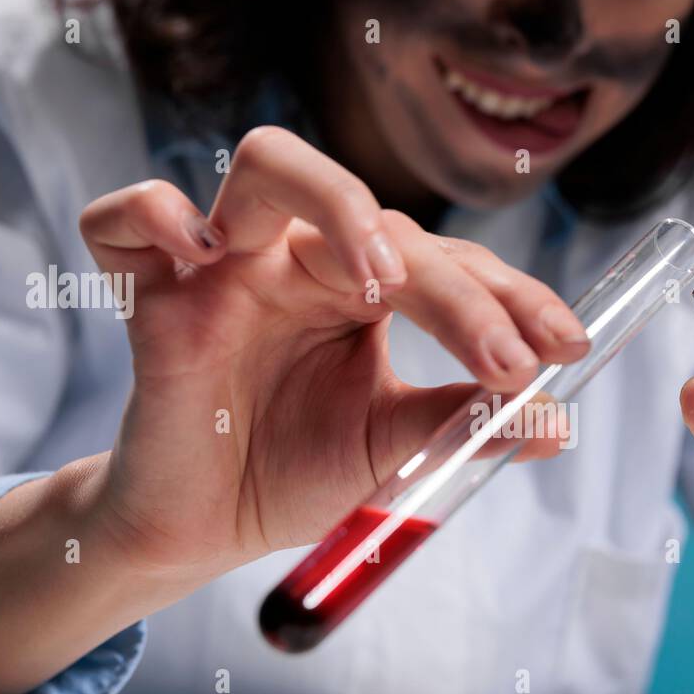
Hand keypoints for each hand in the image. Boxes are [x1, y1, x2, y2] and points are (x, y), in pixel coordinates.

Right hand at [79, 125, 586, 577]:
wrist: (206, 529)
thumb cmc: (296, 475)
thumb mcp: (395, 450)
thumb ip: (466, 424)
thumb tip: (557, 422)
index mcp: (360, 289)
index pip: (446, 261)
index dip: (511, 298)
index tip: (564, 348)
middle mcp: (298, 261)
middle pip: (376, 214)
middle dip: (454, 284)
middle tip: (504, 357)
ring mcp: (224, 267)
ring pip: (268, 165)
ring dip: (335, 206)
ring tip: (378, 282)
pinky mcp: (150, 293)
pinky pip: (129, 217)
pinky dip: (157, 213)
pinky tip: (202, 253)